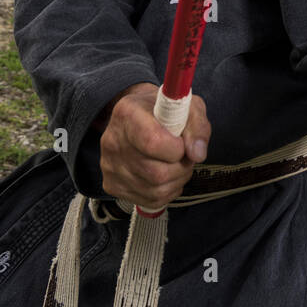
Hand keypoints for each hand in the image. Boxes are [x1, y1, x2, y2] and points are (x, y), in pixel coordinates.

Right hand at [98, 82, 209, 208]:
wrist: (137, 118)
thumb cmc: (163, 110)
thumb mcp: (186, 106)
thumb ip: (197, 126)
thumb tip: (197, 154)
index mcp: (128, 114)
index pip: (153, 142)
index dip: (177, 149)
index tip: (182, 143)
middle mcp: (113, 141)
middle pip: (156, 173)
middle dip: (181, 167)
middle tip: (183, 155)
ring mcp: (110, 166)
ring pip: (156, 190)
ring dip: (177, 180)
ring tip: (176, 163)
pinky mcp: (112, 185)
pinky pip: (150, 200)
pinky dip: (167, 191)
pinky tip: (166, 175)